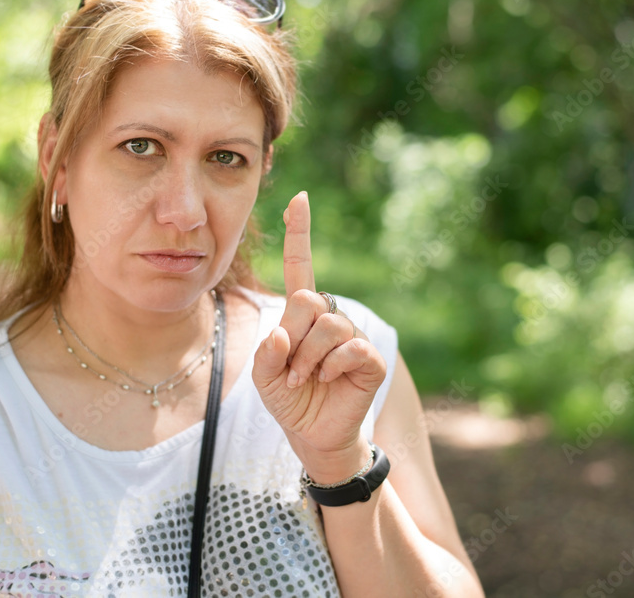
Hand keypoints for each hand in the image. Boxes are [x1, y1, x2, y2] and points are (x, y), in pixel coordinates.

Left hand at [251, 191, 387, 482]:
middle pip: (308, 299)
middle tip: (291, 368)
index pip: (300, 266)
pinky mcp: (370, 357)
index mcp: (302, 314)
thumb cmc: (288, 399)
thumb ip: (267, 354)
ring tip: (307, 378)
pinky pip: (350, 347)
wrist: (312, 434)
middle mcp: (329, 317)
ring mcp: (352, 335)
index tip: (299, 198)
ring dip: (309, 358)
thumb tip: (284, 334)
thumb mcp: (264, 377)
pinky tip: (329, 379)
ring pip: (328, 325)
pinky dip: (332, 365)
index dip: (300, 233)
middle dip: (293, 336)